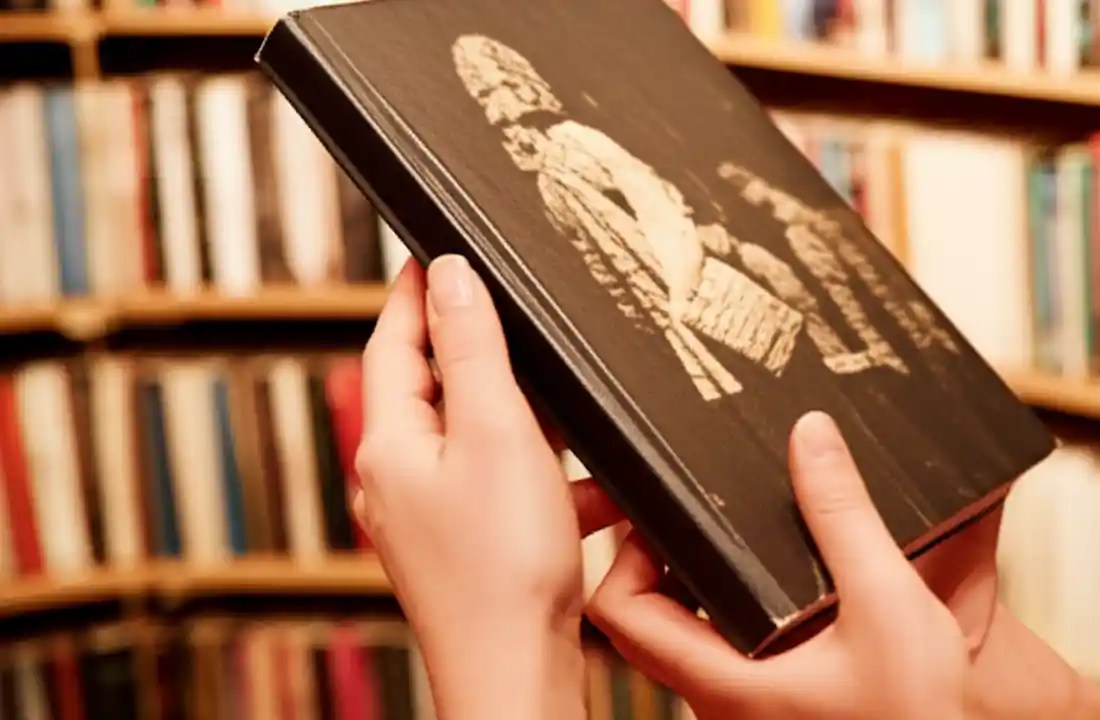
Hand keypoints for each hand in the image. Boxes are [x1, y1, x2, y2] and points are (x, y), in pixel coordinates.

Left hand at [351, 256, 619, 719]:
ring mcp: (430, 520)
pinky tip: (595, 488)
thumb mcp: (497, 432)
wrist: (516, 678)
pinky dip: (545, 478)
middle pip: (431, 390)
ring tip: (567, 401)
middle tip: (507, 309)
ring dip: (521, 419)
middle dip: (474, 350)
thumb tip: (449, 275)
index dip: (412, 291)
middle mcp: (397, 481)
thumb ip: (473, 348)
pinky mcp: (466, 552)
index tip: (430, 249)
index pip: (391, 342)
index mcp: (390, 444)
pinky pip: (503, 491)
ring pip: (475, 441)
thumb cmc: (503, 569)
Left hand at [586, 412, 1099, 719]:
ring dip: (703, 583)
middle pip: (648, 620)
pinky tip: (781, 581)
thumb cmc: (924, 716)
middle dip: (665, 556)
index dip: (626, 550)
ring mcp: (748, 712)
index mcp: (724, 684)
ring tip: (733, 532)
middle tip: (698, 509)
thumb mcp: (888, 602)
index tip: (659, 508)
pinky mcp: (778, 711)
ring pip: (690, 639)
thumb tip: (810, 438)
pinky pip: (732, 654)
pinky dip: (738, 610)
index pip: (619, 614)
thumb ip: (844, 517)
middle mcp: (721, 705)